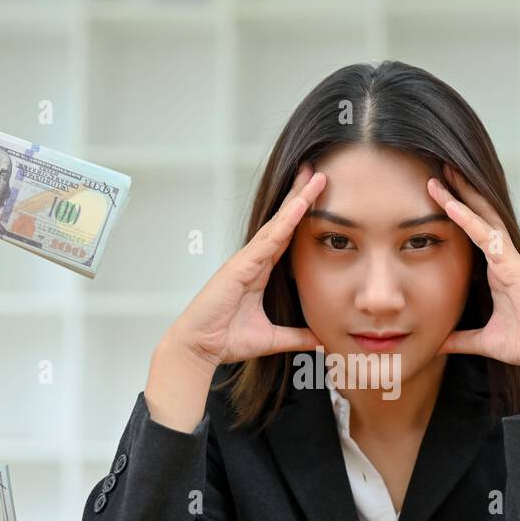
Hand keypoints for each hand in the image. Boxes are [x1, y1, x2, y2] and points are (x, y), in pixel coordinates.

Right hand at [165, 162, 325, 370]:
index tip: (318, 195)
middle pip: (282, 222)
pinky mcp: (240, 266)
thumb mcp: (271, 338)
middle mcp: (252, 260)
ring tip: (313, 176)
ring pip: (277, 223)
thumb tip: (320, 338)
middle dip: (299, 196)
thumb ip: (296, 336)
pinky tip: (300, 206)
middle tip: (318, 172)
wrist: (199, 348)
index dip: (301, 216)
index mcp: (259, 272)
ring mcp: (245, 260)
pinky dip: (285, 222)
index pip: (286, 237)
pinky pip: (268, 239)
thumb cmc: (226, 340)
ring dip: (296, 199)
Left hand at [427, 165, 519, 403]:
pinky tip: (452, 205)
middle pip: (481, 218)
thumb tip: (438, 342)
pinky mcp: (514, 267)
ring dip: (464, 195)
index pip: (475, 234)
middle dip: (462, 193)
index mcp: (499, 272)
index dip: (460, 214)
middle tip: (441, 170)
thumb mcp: (483, 340)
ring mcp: (510, 261)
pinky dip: (469, 220)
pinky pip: (487, 238)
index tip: (441, 195)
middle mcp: (504, 260)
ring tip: (445, 173)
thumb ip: (460, 338)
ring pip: (484, 219)